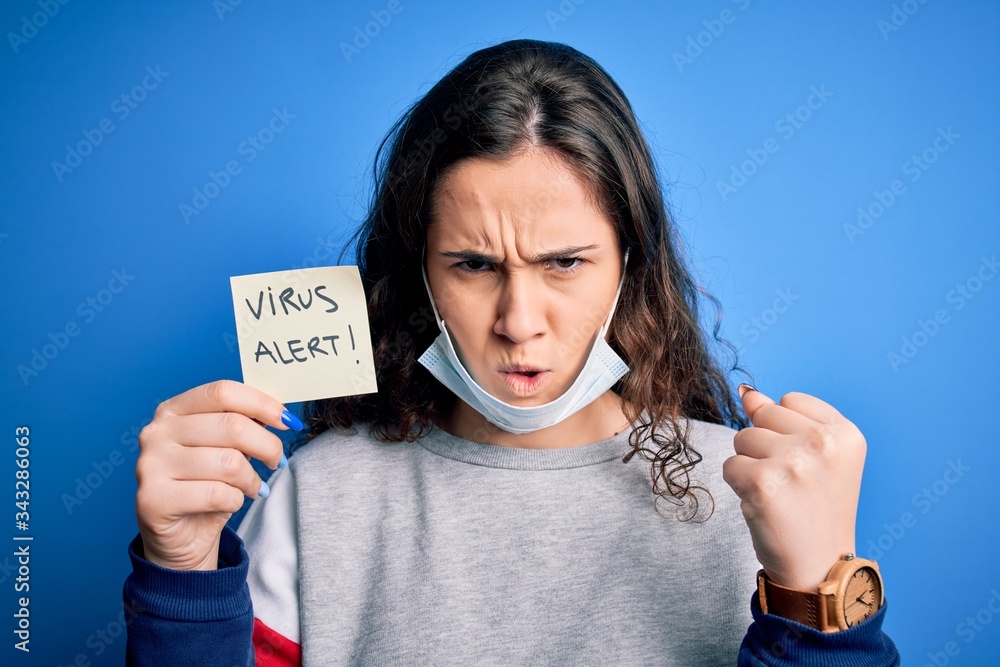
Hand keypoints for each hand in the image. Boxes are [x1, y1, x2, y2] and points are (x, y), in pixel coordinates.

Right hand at [134, 380, 298, 570]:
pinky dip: (236, 500)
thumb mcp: (226, 449)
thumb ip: (243, 424)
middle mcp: (156, 432)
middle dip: (267, 445)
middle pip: (232, 425)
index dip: (262, 404)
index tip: (287, 421)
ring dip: (252, 478)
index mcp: (172, 410)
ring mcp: (150, 465)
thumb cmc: (206, 486)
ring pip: (228, 462)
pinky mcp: (152, 499)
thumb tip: (277, 411)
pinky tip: (231, 503)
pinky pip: (216, 494)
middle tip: (276, 461)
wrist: (180, 539)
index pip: (222, 392)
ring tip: (254, 487)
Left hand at [722, 384, 865, 590]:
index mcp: (844, 433)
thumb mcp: (816, 458)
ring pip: (742, 438)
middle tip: (791, 482)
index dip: (786, 431)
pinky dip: (738, 485)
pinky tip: (763, 505)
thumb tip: (746, 391)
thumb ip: (782, 418)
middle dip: (766, 445)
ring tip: (778, 493)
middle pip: (762, 415)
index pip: (789, 400)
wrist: (819, 567)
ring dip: (750, 465)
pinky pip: (729, 466)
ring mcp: (793, 462)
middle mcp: (823, 443)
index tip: (806, 463)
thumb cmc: (816, 509)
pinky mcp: (764, 483)